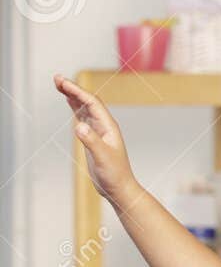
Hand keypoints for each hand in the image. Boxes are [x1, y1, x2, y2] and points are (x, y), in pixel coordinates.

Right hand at [55, 73, 139, 204]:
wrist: (119, 188)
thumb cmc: (114, 175)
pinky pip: (82, 117)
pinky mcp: (92, 138)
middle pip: (88, 102)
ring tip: (59, 84)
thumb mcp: (102, 157)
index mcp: (109, 127)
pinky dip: (74, 107)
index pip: (92, 103)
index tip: (62, 83)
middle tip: (57, 78)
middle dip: (73, 89)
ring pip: (84, 108)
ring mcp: (98, 131)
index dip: (77, 91)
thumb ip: (91, 141)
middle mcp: (104, 126)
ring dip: (72, 96)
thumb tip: (79, 126)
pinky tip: (68, 101)